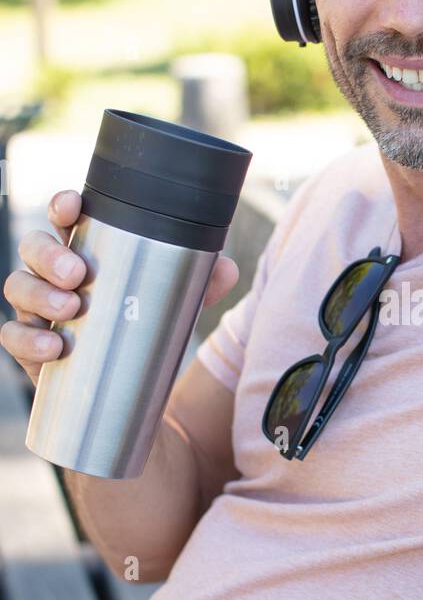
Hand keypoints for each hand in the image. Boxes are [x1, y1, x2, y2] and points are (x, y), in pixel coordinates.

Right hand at [1, 188, 239, 386]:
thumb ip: (201, 284)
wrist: (131, 393)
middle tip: (78, 273)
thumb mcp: (178, 305)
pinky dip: (30, 339)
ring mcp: (38, 309)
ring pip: (18, 287)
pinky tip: (55, 346)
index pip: (65, 219)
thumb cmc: (145, 329)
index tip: (73, 206)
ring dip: (40, 293)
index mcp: (86, 252)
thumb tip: (225, 267)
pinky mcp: (30, 347)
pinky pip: (13, 337)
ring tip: (70, 307)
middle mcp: (54, 275)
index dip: (63, 206)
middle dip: (50, 254)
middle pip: (33, 247)